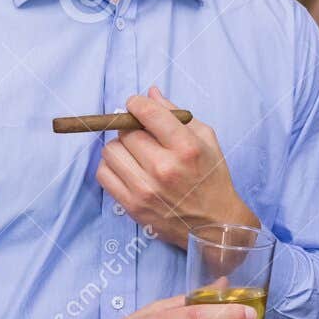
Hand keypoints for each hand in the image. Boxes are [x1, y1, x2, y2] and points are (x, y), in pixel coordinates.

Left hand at [96, 87, 257, 249]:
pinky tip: (127, 168)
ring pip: (111, 150)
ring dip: (120, 147)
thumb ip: (178, 114)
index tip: (136, 105)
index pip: (148, 113)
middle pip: (126, 132)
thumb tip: (150, 93)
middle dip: (131, 128)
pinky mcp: (132, 206)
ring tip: (135, 153)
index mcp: (186, 148)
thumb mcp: (207, 140)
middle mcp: (164, 168)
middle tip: (141, 134)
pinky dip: (111, 166)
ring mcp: (145, 189)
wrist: (215, 224)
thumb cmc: (212, 179)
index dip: (136, 103)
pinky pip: (103, 174)